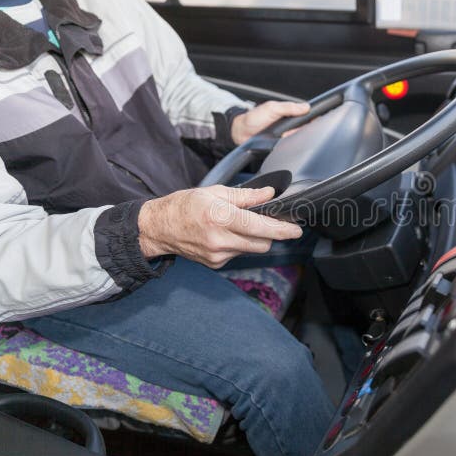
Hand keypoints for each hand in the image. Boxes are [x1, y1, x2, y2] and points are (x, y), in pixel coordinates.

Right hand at [138, 186, 301, 268]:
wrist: (159, 228)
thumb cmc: (185, 205)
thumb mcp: (215, 192)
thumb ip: (245, 196)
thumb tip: (268, 195)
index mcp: (221, 217)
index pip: (260, 227)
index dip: (282, 230)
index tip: (296, 230)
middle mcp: (220, 239)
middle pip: (262, 243)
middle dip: (270, 234)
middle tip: (269, 222)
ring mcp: (218, 255)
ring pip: (252, 250)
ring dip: (254, 239)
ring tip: (239, 225)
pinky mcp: (215, 264)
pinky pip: (238, 254)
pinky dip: (239, 245)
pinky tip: (225, 235)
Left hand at [231, 101, 309, 144]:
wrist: (240, 133)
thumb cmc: (253, 119)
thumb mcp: (272, 108)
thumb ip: (288, 107)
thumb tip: (306, 106)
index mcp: (288, 114)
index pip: (305, 116)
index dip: (311, 117)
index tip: (314, 118)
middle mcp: (288, 125)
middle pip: (304, 129)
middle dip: (302, 129)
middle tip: (291, 128)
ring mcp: (285, 136)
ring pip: (298, 138)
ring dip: (294, 137)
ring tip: (284, 135)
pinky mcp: (281, 146)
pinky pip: (290, 146)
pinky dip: (290, 145)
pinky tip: (284, 142)